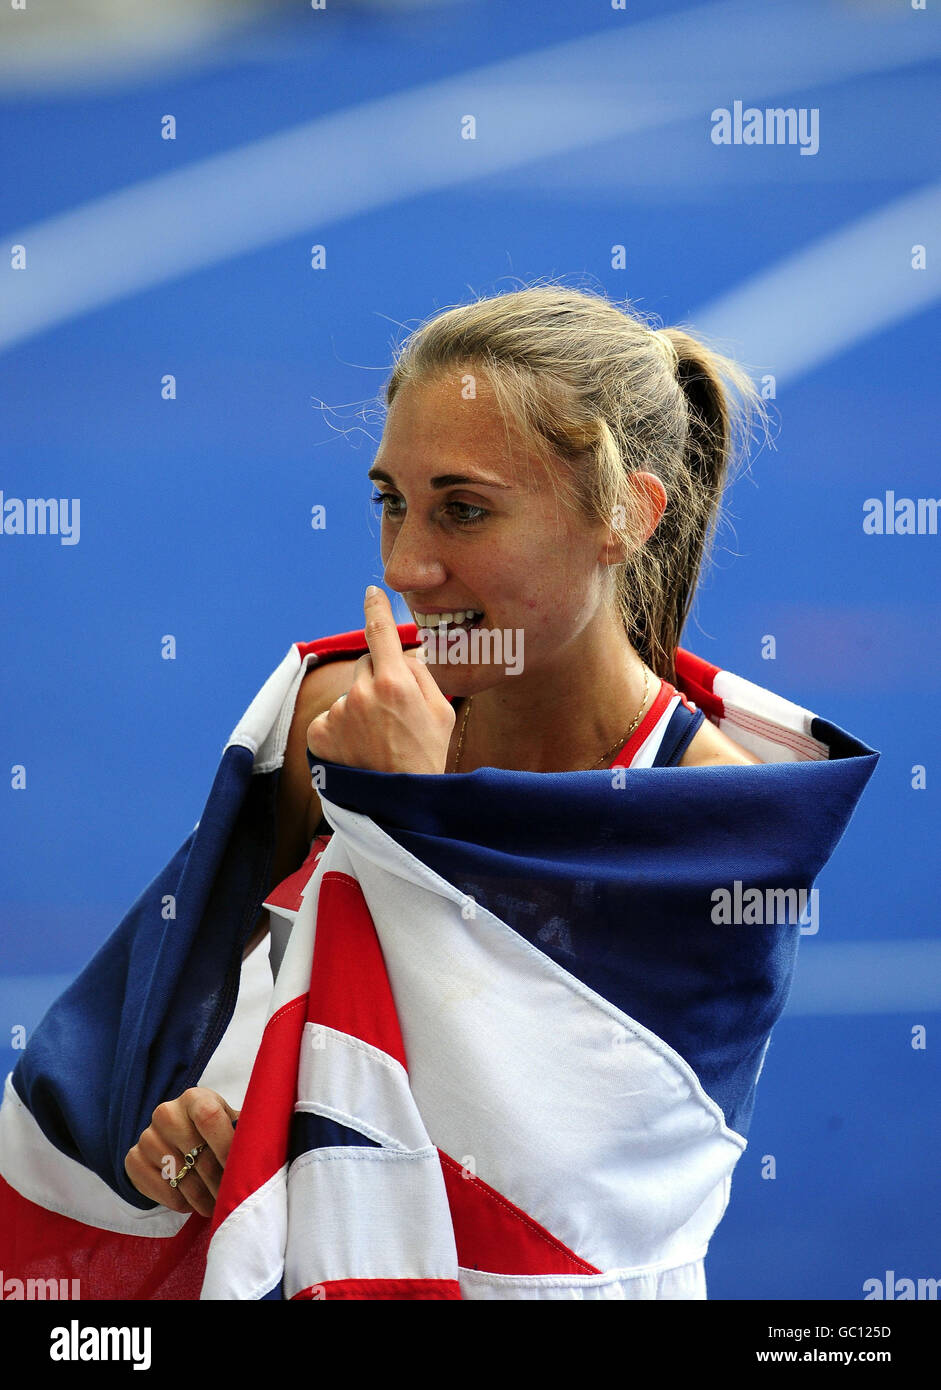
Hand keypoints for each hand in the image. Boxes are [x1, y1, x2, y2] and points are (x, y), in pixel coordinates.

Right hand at [124, 1087, 238, 1217]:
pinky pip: (164, 1191)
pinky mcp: (133, 1160)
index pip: (209, 1117)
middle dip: (220, 1182)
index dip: (227, 1145)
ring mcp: (147, 1136)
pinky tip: (195, 1203)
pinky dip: (184, 1204)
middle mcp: (166, 1113)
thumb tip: (263, 1143)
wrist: (176, 1140)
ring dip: (204, 1199)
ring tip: (218, 1205)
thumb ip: (245, 1130)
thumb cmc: (214, 1131)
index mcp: (194, 1097)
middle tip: (234, 1198)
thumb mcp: (230, 1122)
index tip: (241, 1169)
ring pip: (182, 1178)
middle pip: (198, 1154)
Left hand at [306, 587, 455, 774]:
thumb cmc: (427, 757)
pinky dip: (342, 730)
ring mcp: (338, 713)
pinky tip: (359, 750)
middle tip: (395, 716)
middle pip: (367, 667)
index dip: (376, 608)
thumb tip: (403, 654)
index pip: (380, 632)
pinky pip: (332, 718)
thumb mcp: (442, 711)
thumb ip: (421, 674)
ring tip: (378, 741)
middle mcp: (361, 692)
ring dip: (361, 710)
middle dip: (379, 682)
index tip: (372, 592)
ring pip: (350, 696)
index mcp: (395, 681)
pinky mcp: (319, 733)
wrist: (399, 805)